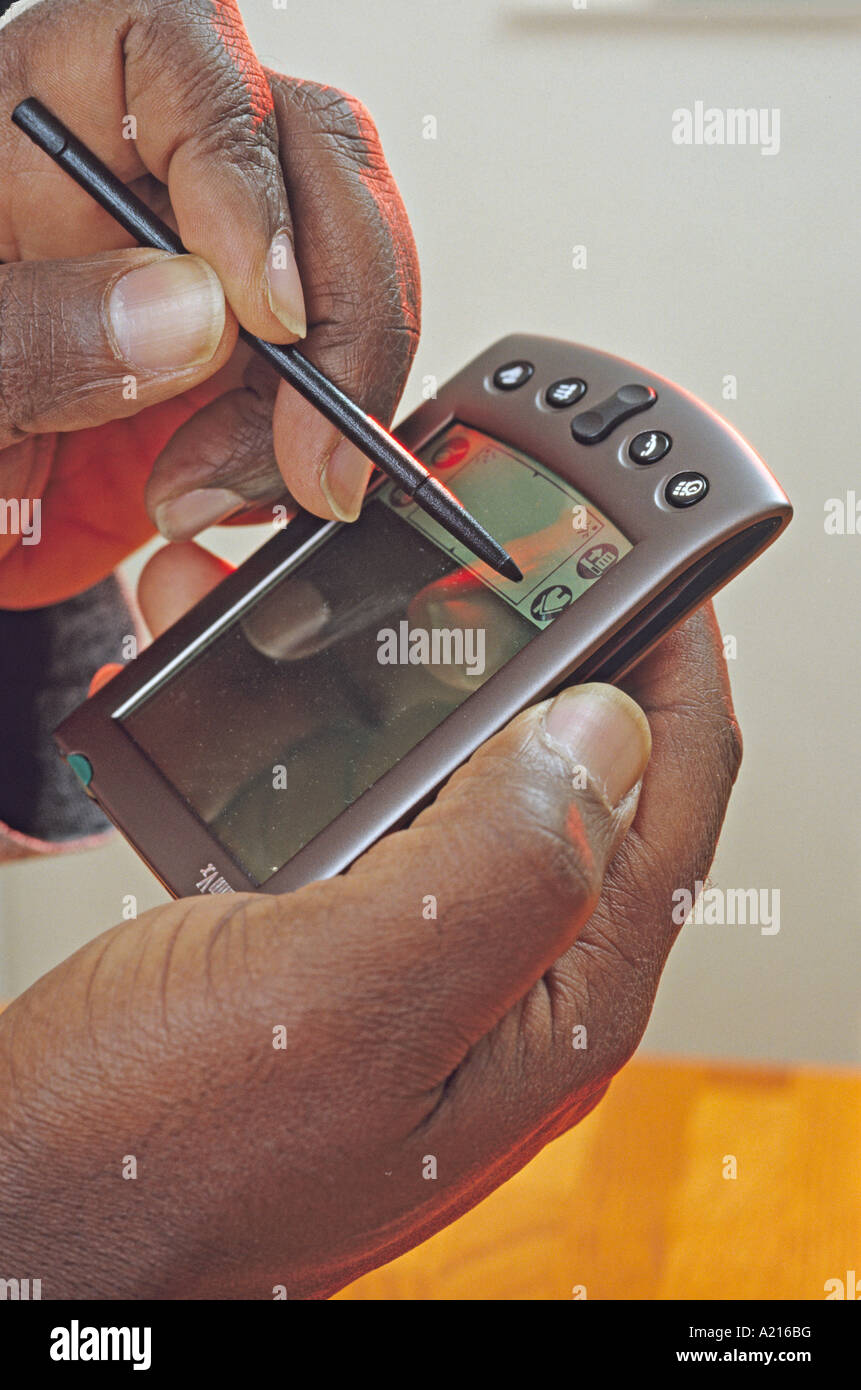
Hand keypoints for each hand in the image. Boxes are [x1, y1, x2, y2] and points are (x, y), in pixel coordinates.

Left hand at [0, 0, 419, 607]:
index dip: (242, 161)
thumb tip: (193, 309)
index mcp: (25, 131)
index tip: (263, 310)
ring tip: (239, 488)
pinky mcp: (236, 372)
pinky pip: (327, 379)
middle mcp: (130, 183)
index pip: (169, 51)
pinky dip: (319, 446)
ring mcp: (198, 277)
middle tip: (311, 442)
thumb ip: (31, 335)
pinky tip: (255, 493)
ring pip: (339, 276)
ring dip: (331, 399)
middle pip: (304, 161)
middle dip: (336, 312)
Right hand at [0, 584, 741, 1298]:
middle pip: (579, 778)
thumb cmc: (162, 1149)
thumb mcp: (349, 995)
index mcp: (552, 1003)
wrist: (29, 1212)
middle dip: (545, 653)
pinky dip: (335, 737)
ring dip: (419, 682)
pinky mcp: (340, 956)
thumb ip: (502, 864)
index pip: (670, 793)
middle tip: (506, 559)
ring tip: (371, 601)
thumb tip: (612, 727)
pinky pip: (371, 814)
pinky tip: (282, 703)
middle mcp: (505, 985)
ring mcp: (422, 970)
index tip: (655, 556)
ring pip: (460, 782)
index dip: (679, 660)